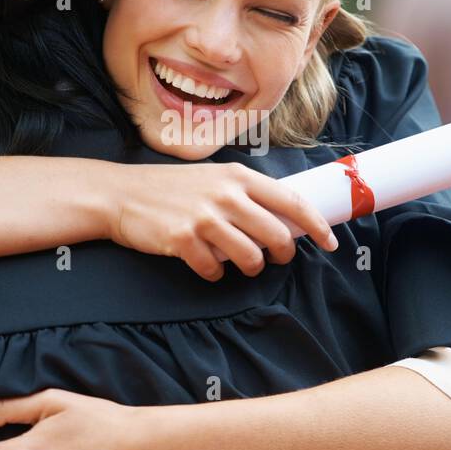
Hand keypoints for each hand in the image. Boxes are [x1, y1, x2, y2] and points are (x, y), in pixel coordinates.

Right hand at [103, 161, 337, 280]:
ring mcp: (204, 218)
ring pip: (250, 257)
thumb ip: (244, 193)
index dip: (316, 226)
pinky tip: (208, 265)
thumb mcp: (212, 178)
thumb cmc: (170, 188)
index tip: (330, 242)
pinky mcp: (183, 239)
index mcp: (238, 177)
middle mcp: (225, 195)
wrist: (120, 194)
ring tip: (241, 265)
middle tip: (276, 260)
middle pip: (276, 235)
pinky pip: (214, 270)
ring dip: (251, 268)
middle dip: (282, 254)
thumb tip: (281, 219)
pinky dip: (215, 273)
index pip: (291, 201)